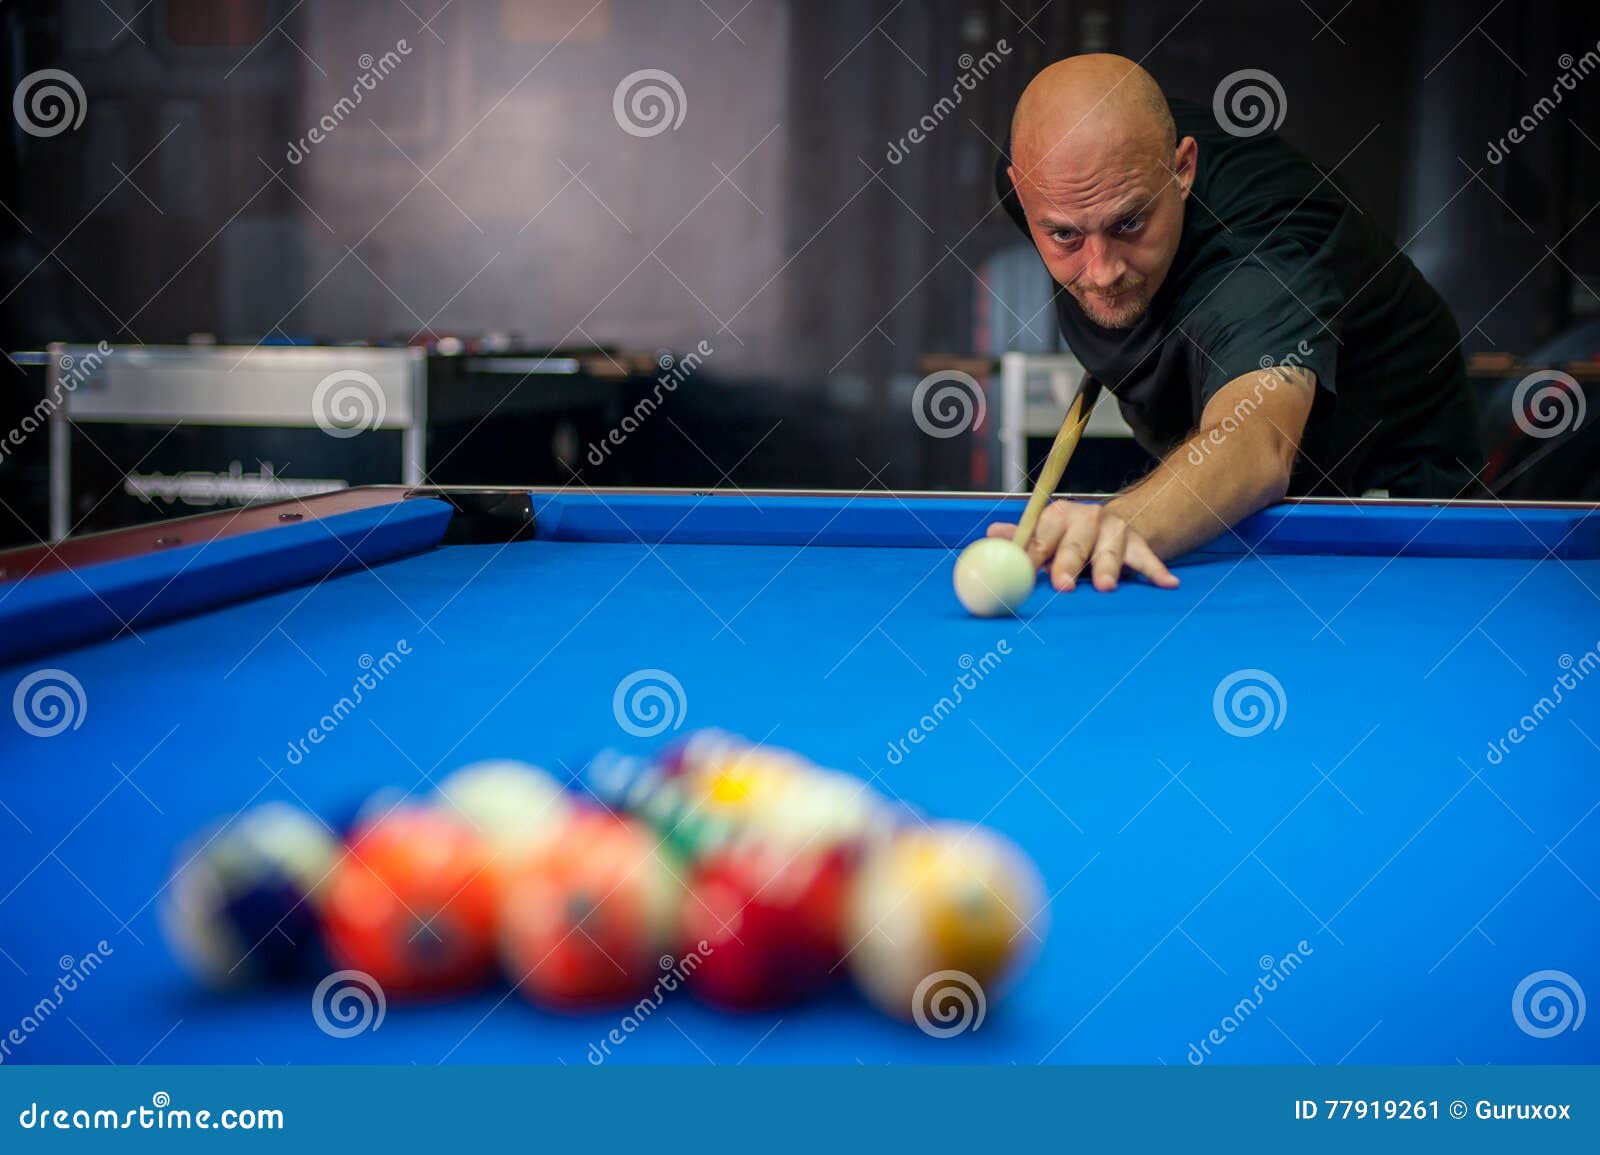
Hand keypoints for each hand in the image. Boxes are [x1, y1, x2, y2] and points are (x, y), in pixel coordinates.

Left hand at [987, 501, 1179, 591]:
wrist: (1110, 527)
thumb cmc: (1067, 538)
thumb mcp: (1043, 535)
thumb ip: (1021, 539)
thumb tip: (991, 535)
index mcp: (1057, 516)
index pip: (1042, 535)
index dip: (1034, 553)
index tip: (1029, 569)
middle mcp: (1087, 518)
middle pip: (1076, 541)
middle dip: (1068, 562)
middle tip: (1064, 585)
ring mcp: (1115, 530)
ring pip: (1111, 550)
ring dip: (1108, 568)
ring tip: (1106, 587)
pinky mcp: (1140, 544)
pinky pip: (1149, 559)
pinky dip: (1157, 572)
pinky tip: (1167, 583)